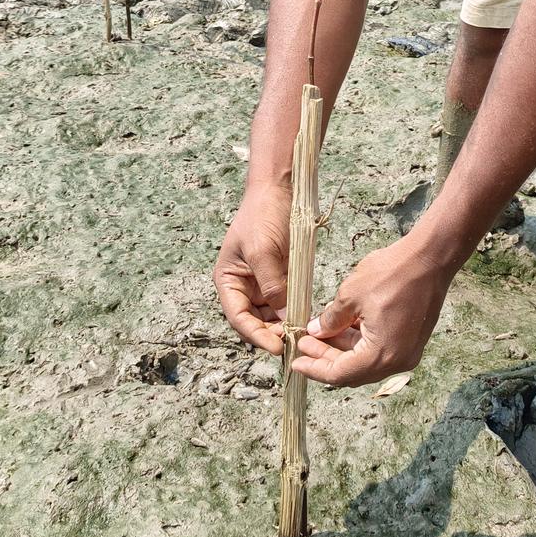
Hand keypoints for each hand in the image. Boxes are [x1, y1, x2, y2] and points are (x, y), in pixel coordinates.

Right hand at [212, 181, 291, 355]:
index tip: (276, 347)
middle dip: (271, 333)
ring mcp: (262, 283)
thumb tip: (284, 316)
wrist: (278, 189)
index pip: (238, 318)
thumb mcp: (263, 251)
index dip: (256, 335)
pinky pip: (286, 302)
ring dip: (284, 326)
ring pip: (271, 315)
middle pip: (254, 321)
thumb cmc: (262, 216)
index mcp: (228, 280)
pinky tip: (306, 318)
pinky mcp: (281, 277)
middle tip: (293, 342)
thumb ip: (272, 285)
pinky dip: (294, 311)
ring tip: (301, 334)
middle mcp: (243, 286)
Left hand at [291, 238, 451, 386]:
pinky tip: (342, 327)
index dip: (314, 368)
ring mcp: (407, 352)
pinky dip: (359, 343)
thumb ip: (330, 320)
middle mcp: (398, 361)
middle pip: (353, 371)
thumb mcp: (350, 295)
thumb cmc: (392, 273)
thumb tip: (315, 332)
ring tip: (318, 333)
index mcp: (381, 355)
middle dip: (326, 358)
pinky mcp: (411, 340)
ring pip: (366, 361)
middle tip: (304, 344)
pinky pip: (379, 350)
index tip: (296, 360)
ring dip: (342, 350)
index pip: (339, 374)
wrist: (430, 257)